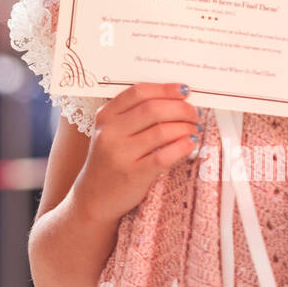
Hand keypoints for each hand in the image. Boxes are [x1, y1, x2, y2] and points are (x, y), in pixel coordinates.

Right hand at [75, 82, 200, 224]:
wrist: (93, 197)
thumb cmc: (108, 161)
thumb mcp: (110, 133)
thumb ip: (133, 116)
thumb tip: (174, 100)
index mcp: (105, 116)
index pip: (138, 93)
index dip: (164, 89)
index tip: (183, 90)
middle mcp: (110, 133)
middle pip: (153, 109)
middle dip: (181, 108)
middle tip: (194, 112)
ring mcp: (120, 154)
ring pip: (162, 132)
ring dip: (185, 127)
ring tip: (194, 129)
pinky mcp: (133, 174)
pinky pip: (164, 156)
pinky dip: (182, 147)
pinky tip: (190, 143)